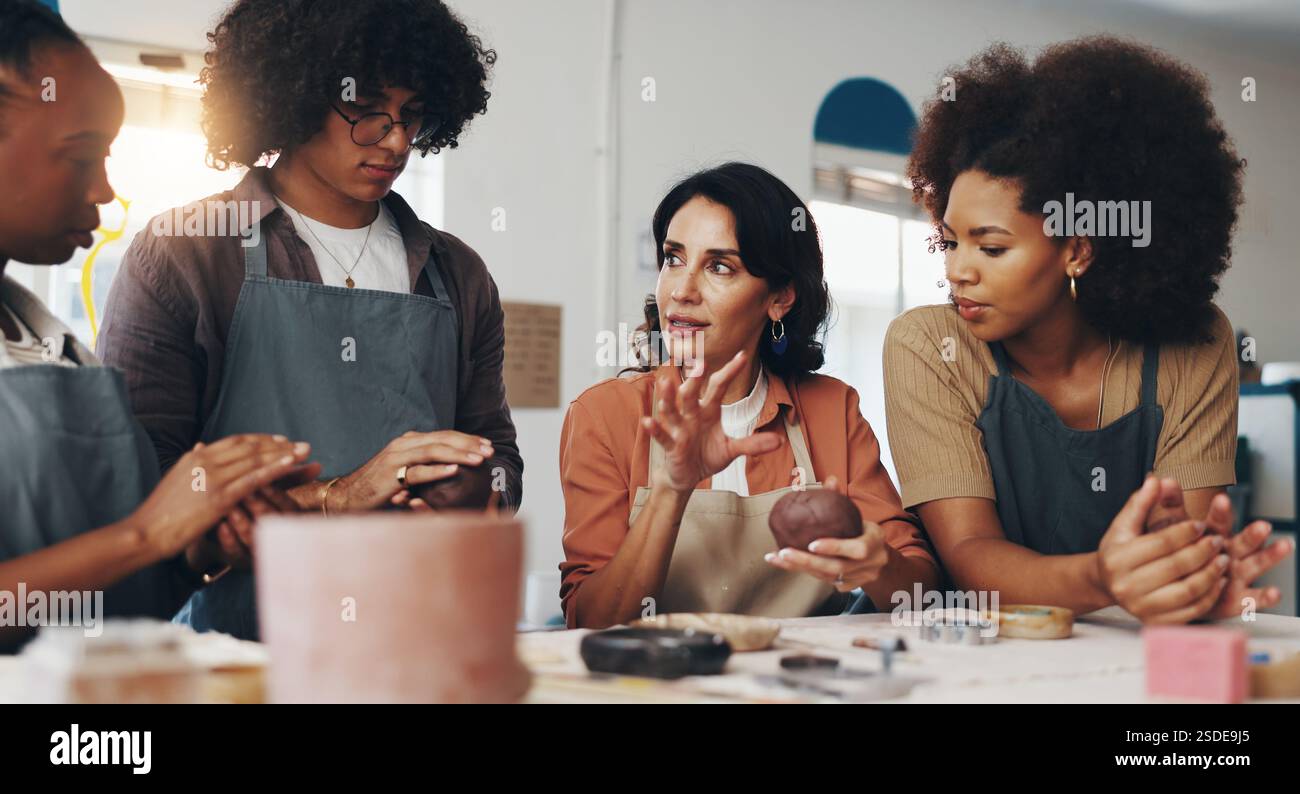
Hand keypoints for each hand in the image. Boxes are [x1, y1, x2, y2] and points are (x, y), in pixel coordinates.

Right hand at [133, 435, 311, 561]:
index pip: (236, 442)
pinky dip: (274, 469)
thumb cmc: (161, 512)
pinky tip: (291, 465)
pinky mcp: (218, 498)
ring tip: (305, 452)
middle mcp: (205, 461)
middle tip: (302, 444)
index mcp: (196, 456)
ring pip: (255, 460)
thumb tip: (202, 445)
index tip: (281, 440)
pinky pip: (252, 479)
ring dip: (283, 454)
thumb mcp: (176, 479)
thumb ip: (193, 462)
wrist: (145, 532)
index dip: (261, 440)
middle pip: (250, 448)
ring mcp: (212, 479)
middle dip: (279, 445)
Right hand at [334, 430, 493, 511]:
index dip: (466, 438)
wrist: (346, 496)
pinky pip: (417, 471)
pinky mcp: (390, 475)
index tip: (486, 444)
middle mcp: (403, 445)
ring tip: (478, 458)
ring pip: (433, 451)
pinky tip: (454, 470)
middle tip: (489, 450)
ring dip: (459, 454)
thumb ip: (423, 465)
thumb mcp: (404, 471)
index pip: (443, 435)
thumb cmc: (378, 486)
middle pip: (442, 439)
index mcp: (409, 441)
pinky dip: (437, 470)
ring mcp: (396, 458)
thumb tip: (450, 466)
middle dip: (469, 443)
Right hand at [642, 351, 782, 492]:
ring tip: (665, 383)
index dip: (730, 372)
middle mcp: (692, 414)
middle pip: (692, 394)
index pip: (719, 386)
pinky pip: (662, 436)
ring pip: (672, 410)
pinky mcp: (670, 445)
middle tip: (698, 364)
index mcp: (709, 410)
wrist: (687, 476)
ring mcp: (679, 429)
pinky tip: (648, 421)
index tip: (742, 355)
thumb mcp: (732, 450)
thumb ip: (752, 444)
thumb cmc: (707, 456)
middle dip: (694, 380)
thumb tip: (780, 441)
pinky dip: (655, 429)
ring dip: (668, 398)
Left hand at [763, 476, 889, 589]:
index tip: (812, 544)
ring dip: (800, 567)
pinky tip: (783, 563)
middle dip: (808, 562)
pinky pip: (824, 581)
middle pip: (838, 568)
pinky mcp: (849, 586)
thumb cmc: (862, 529)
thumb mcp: (857, 515)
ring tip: (777, 557)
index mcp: (875, 543)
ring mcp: (861, 578)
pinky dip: (803, 571)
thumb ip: (842, 500)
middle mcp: (870, 564)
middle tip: (784, 552)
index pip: (858, 549)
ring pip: (828, 577)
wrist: (878, 556)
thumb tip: (830, 479)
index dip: (835, 548)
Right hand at [1096, 477, 1226, 623]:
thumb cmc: (1120, 551)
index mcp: (1118, 558)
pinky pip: (1191, 610)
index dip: (1185, 532)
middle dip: (1202, 551)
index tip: (1201, 525)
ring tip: (1221, 560)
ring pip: (1187, 590)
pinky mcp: (1156, 621)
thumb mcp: (1125, 525)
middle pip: (1176, 566)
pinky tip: (1216, 581)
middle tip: (1217, 541)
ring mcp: (1141, 606)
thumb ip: (1141, 502)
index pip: (1160, 543)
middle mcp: (1126, 585)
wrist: (1107, 584)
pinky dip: (1209, 595)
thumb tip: (1157, 479)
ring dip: (1210, 574)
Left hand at [1146, 480, 1291, 618]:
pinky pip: (1253, 598)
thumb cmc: (1175, 553)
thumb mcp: (1168, 529)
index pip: (1218, 521)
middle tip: (1263, 526)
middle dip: (1253, 534)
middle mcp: (1229, 553)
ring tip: (1284, 546)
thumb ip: (1168, 505)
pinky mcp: (1237, 599)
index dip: (1220, 512)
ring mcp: (1236, 575)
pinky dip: (1264, 596)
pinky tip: (1274, 592)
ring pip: (1256, 564)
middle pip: (1244, 541)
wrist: (1171, 586)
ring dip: (1270, 556)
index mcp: (1213, 535)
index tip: (1221, 499)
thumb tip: (1158, 479)